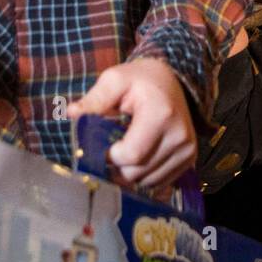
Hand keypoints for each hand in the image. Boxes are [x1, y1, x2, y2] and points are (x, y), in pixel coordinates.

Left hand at [65, 59, 197, 191]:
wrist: (173, 80)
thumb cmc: (140, 80)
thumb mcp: (114, 80)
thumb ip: (94, 100)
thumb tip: (72, 114)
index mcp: (161, 115)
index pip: (130, 155)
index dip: (108, 155)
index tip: (99, 144)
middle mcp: (180, 137)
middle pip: (137, 173)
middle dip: (116, 165)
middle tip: (110, 146)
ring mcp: (187, 151)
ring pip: (146, 182)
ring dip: (129, 171)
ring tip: (126, 148)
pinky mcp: (190, 160)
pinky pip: (158, 182)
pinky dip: (143, 174)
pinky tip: (139, 156)